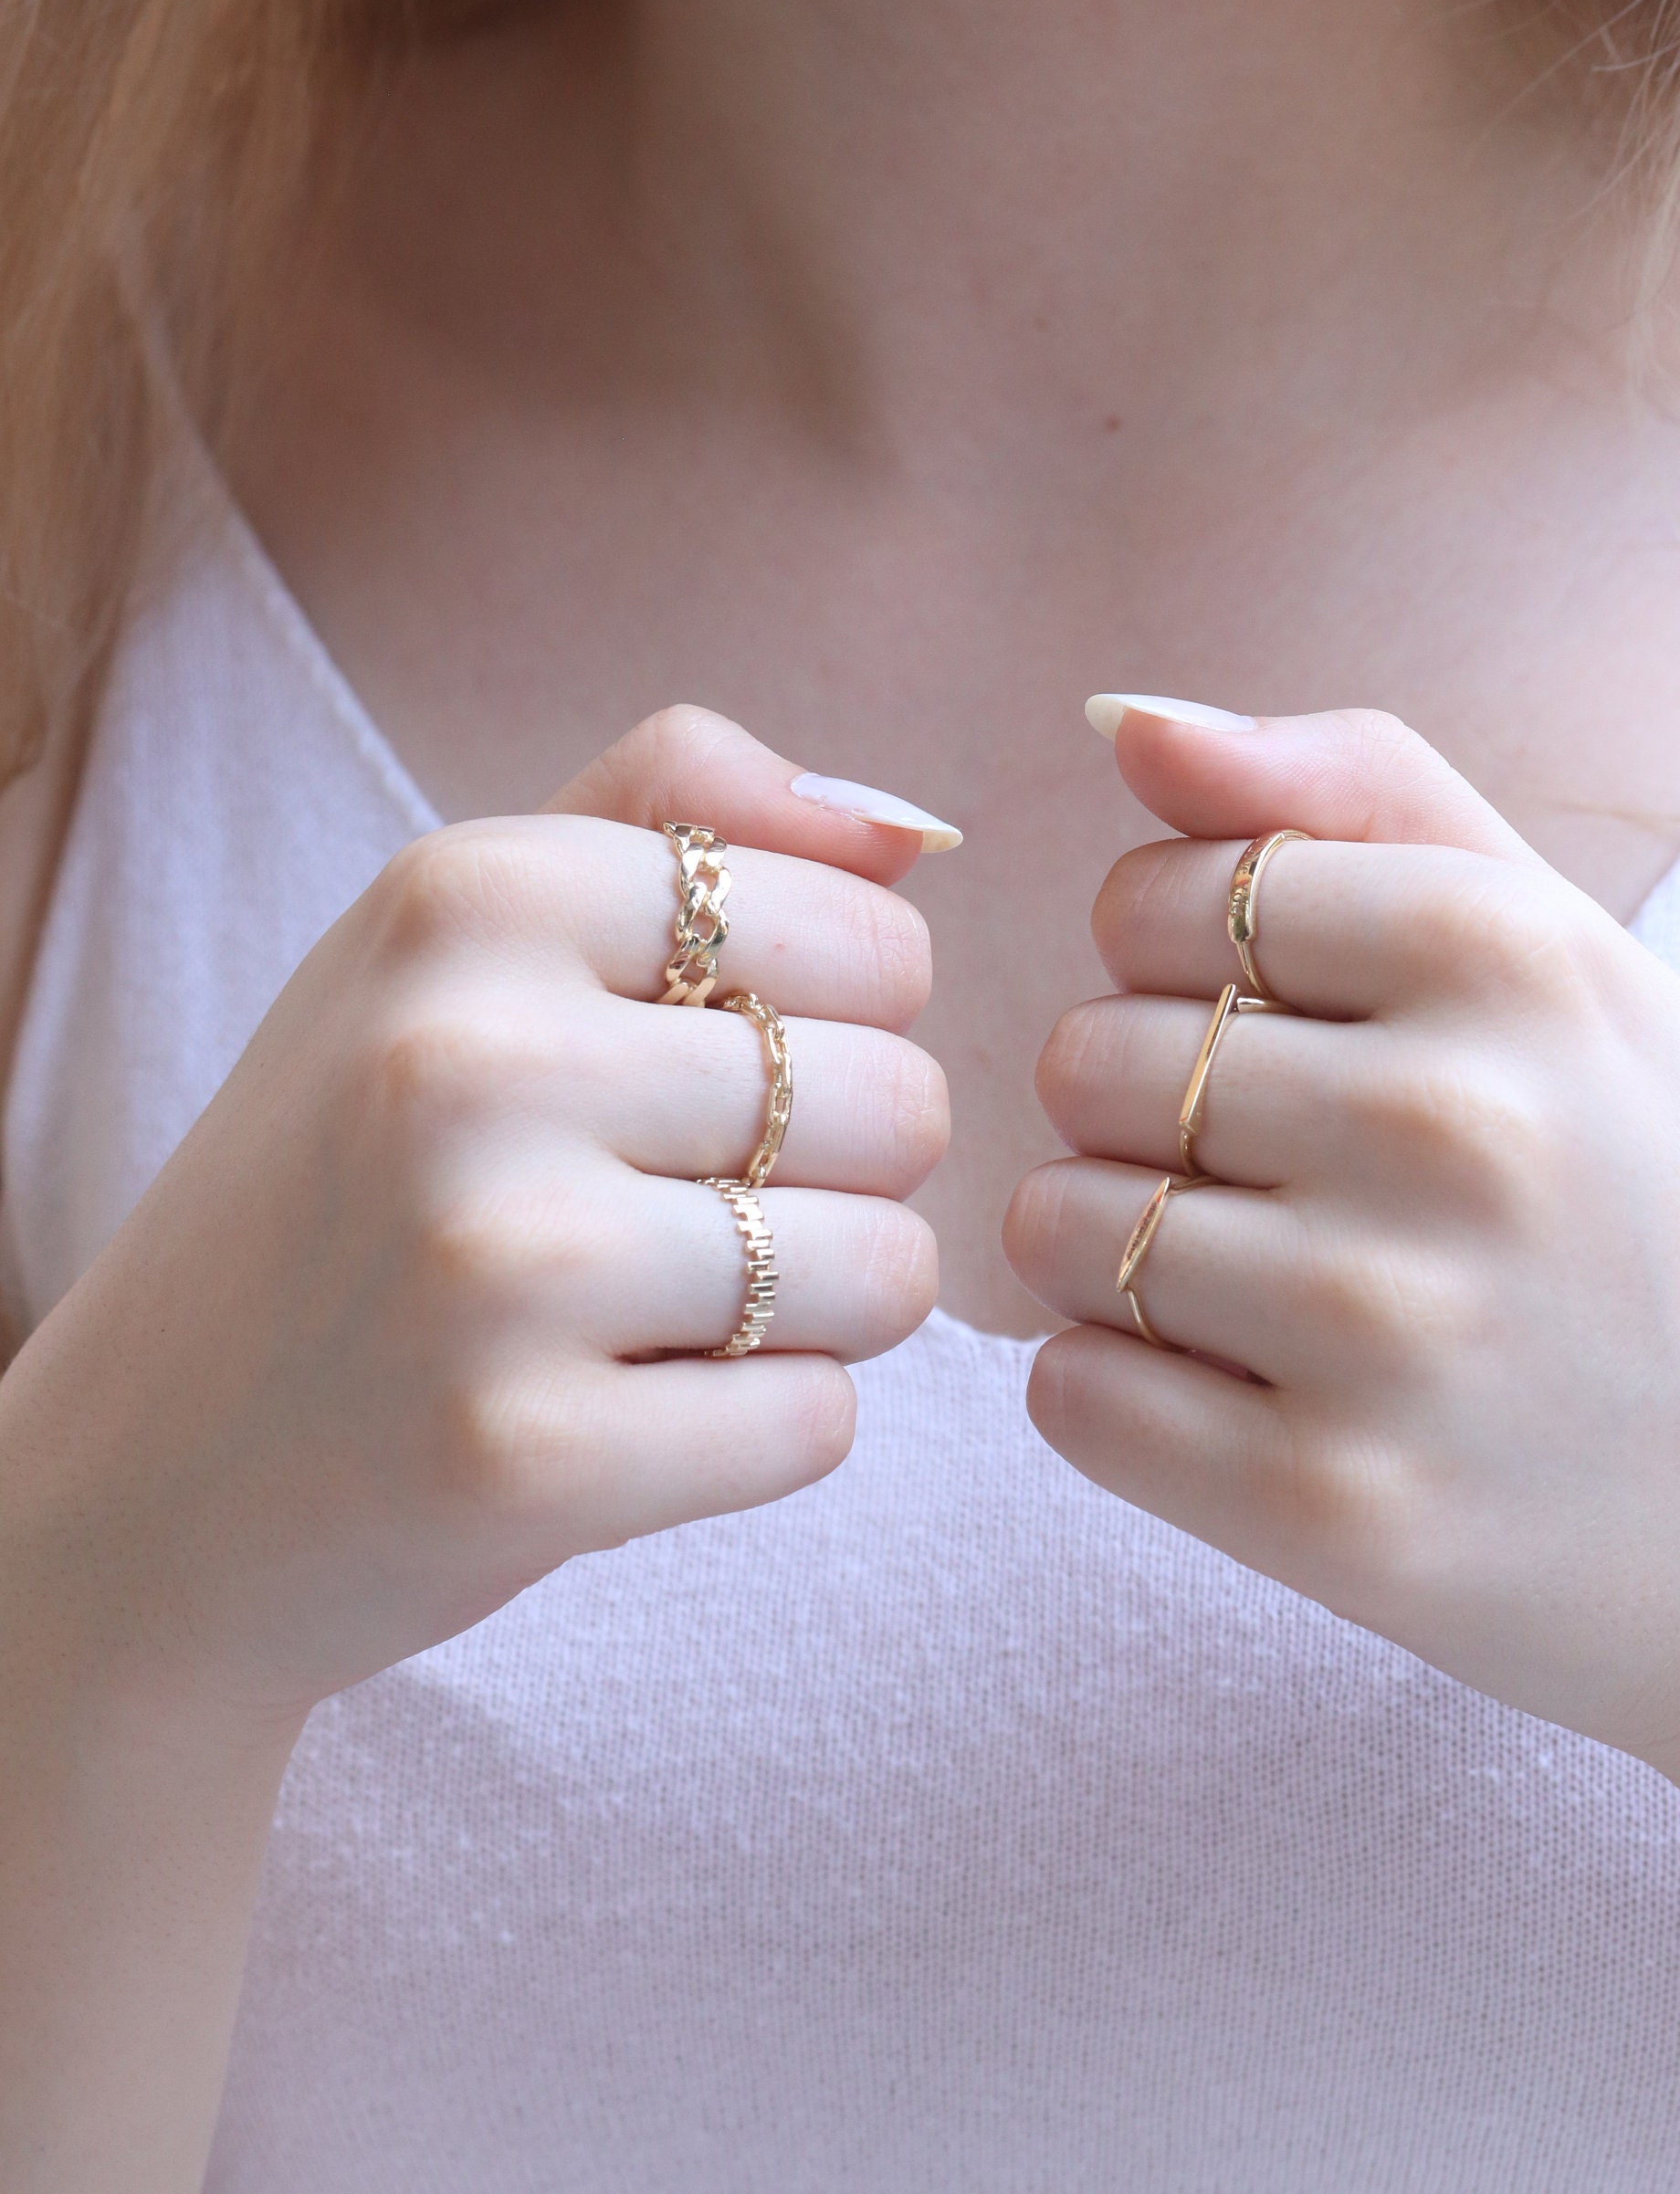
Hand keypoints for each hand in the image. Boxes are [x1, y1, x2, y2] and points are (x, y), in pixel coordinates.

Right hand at [0, 706, 946, 1728]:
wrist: (152, 1469)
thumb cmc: (352, 1172)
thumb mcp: (456, 936)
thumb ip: (682, 822)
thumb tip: (916, 830)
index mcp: (470, 894)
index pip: (868, 936)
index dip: (851, 1021)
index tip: (734, 1064)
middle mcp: (470, 1057)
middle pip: (900, 1099)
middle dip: (852, 1171)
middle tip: (710, 1204)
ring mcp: (492, 1265)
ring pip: (890, 1266)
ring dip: (829, 1308)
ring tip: (688, 1308)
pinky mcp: (520, 1459)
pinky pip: (819, 1424)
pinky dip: (767, 1429)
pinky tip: (640, 1409)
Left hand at [1011, 702, 1679, 1799]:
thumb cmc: (1653, 1191)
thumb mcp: (1561, 947)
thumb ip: (1349, 792)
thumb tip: (1126, 723)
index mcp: (1505, 953)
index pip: (1149, 895)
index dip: (1181, 964)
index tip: (1278, 1026)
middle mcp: (1449, 1129)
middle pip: (1087, 1057)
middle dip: (1145, 1110)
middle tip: (1279, 1176)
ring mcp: (1390, 1331)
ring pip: (1054, 1225)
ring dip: (1119, 1256)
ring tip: (1260, 1288)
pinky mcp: (1336, 1513)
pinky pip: (1070, 1394)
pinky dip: (1119, 1393)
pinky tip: (1240, 1395)